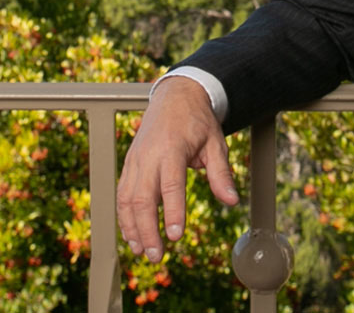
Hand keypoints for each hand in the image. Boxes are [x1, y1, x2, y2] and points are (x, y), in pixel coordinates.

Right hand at [116, 76, 239, 262]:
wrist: (173, 97)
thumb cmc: (197, 122)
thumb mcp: (215, 143)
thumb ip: (221, 173)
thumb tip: (231, 201)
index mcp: (171, 149)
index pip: (170, 185)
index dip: (172, 212)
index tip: (175, 236)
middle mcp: (148, 156)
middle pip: (141, 198)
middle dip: (147, 230)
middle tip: (157, 256)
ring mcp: (135, 160)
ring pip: (126, 199)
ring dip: (132, 228)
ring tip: (142, 251)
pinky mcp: (129, 165)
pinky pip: (122, 193)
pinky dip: (125, 216)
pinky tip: (132, 235)